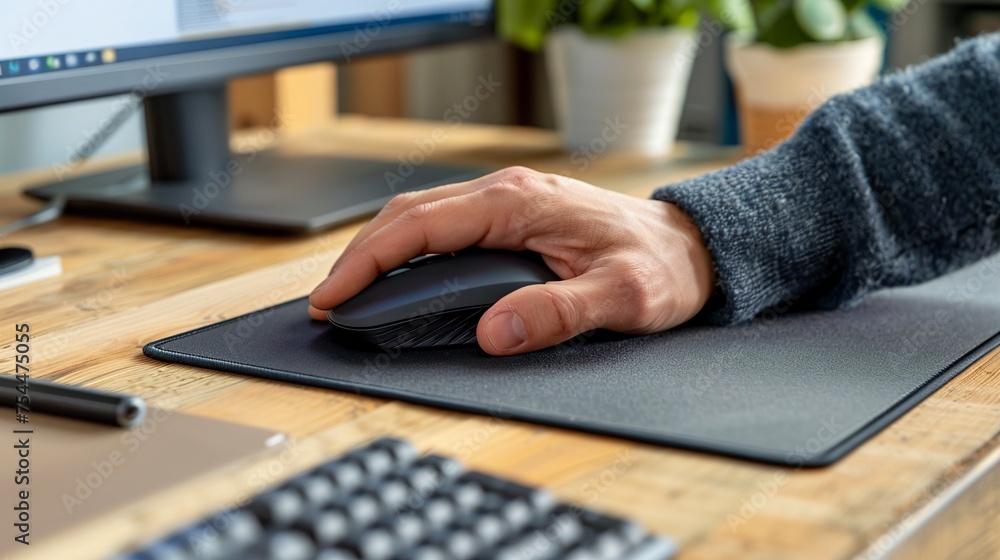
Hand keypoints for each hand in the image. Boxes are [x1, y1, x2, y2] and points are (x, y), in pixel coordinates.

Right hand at [309, 167, 715, 354]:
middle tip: (330, 301)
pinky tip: (398, 276)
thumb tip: (496, 332)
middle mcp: (507, 193)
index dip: (370, 259)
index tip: (336, 294)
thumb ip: (560, 313)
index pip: (423, 225)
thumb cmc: (660, 267)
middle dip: (360, 256)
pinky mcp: (512, 216)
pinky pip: (445, 226)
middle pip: (410, 214)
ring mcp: (508, 201)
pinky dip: (409, 249)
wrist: (690, 246)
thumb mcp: (622, 296)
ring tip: (352, 292)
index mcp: (521, 203)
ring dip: (380, 251)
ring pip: (422, 217)